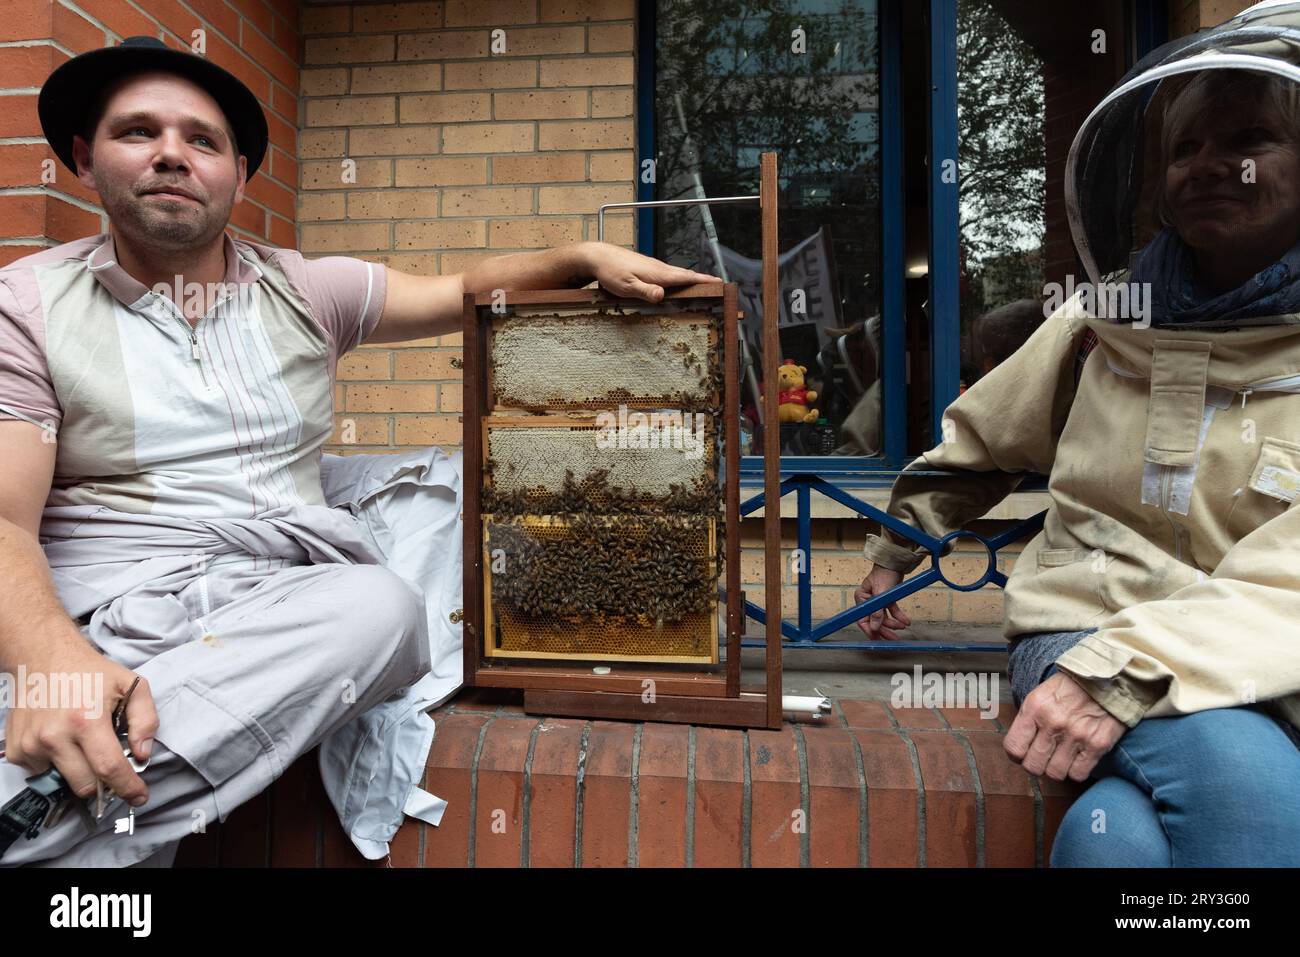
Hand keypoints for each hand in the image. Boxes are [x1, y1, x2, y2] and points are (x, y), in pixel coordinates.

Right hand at [3, 646, 156, 806]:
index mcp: (86, 720)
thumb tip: (142, 754)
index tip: (139, 797)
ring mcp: (32, 744)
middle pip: (86, 785)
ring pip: (64, 781)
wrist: (44, 657)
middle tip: (111, 764)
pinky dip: (56, 763)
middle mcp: (55, 736)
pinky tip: (62, 739)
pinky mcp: (17, 749)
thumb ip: (146, 721)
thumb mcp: (131, 685)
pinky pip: (42, 772)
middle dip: (104, 782)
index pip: (109, 769)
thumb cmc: (91, 672)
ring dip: (78, 770)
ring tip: (82, 741)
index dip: (128, 788)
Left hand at [578, 241, 719, 301]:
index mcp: (657, 274)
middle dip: (702, 279)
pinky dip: (680, 277)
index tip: (719, 283)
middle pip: (685, 274)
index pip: (685, 277)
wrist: (598, 256)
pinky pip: (669, 273)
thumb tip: (662, 295)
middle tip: (718, 284)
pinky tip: (679, 281)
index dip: (703, 280)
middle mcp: (658, 268)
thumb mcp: (626, 286)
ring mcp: (653, 266)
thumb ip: (645, 291)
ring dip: (692, 278)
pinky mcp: (647, 267)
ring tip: (704, 283)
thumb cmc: (610, 272)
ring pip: (677, 273)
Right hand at [854, 564, 911, 638]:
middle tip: (893, 639)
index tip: (877, 638)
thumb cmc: (884, 573)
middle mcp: (868, 601)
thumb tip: (875, 627)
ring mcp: (878, 601)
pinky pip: (892, 612)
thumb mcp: (881, 593)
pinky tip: (905, 621)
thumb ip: (878, 612)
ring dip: (893, 624)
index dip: (870, 630)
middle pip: (874, 621)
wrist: (895, 562)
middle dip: (885, 630)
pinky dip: (898, 616)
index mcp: (861, 598)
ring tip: (902, 626)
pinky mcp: (887, 600)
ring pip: (884, 618)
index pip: (862, 619)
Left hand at [1003, 671, 1126, 781]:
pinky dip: (1076, 771)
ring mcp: (1075, 736)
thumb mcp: (1041, 694)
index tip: (1023, 754)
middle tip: (1043, 758)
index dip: (1017, 755)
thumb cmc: (1072, 687)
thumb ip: (1028, 718)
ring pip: (1054, 774)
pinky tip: (1077, 760)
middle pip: (1032, 766)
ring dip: (1056, 769)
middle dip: (1036, 765)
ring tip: (1060, 758)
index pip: (1013, 747)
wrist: (1110, 679)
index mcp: (1034, 708)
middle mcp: (1053, 723)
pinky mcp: (1097, 745)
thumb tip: (1019, 744)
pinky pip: (1078, 774)